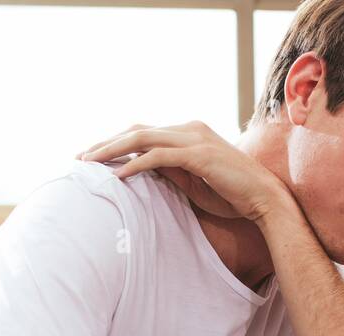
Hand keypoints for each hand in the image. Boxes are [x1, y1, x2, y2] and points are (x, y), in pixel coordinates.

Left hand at [77, 121, 291, 221]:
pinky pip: (157, 156)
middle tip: (80, 158)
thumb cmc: (231, 194)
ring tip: (89, 164)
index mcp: (188, 132)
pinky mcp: (198, 155)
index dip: (116, 142)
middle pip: (137, 130)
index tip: (93, 157)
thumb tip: (142, 169)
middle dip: (105, 143)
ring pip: (142, 138)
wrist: (264, 198)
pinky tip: (118, 176)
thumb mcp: (193, 181)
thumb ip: (170, 170)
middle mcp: (189, 129)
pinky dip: (135, 164)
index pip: (144, 131)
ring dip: (112, 150)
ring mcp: (194, 139)